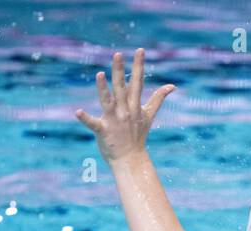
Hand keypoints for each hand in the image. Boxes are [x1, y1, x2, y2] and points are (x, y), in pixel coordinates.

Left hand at [75, 49, 175, 164]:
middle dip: (120, 71)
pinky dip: (85, 119)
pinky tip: (78, 112)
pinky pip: (93, 124)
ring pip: (108, 101)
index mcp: (134, 106)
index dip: (138, 66)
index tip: (140, 50)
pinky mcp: (103, 131)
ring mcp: (114, 121)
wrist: (131, 160)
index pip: (138, 82)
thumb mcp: (149, 116)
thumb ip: (158, 99)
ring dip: (104, 89)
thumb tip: (172, 86)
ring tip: (100, 74)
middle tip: (117, 54)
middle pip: (122, 88)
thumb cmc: (138, 136)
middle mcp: (125, 111)